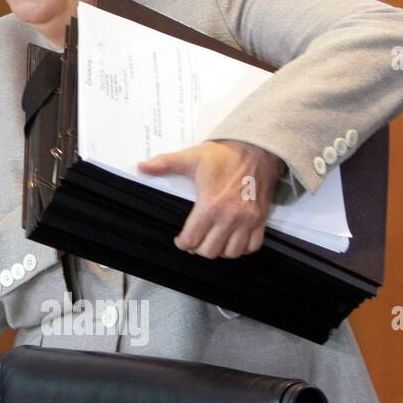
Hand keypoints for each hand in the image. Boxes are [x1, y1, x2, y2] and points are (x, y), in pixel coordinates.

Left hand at [137, 140, 286, 259]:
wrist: (256, 149)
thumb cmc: (223, 155)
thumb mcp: (191, 158)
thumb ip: (164, 164)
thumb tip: (141, 166)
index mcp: (210, 205)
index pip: (192, 240)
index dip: (182, 243)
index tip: (180, 239)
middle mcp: (230, 217)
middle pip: (210, 251)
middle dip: (198, 248)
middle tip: (194, 239)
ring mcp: (248, 220)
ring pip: (232, 253)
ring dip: (219, 250)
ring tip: (212, 240)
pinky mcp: (261, 219)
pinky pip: (253, 246)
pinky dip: (242, 248)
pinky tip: (232, 240)